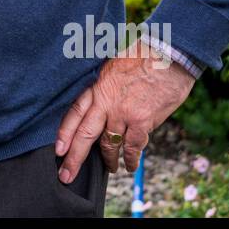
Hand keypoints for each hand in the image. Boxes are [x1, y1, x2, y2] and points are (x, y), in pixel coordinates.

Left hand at [54, 39, 195, 179]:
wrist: (170, 53)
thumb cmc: (145, 54)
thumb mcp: (115, 64)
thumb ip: (106, 83)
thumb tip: (103, 97)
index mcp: (98, 86)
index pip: (75, 112)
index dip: (64, 132)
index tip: (58, 149)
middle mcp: (106, 101)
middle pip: (84, 134)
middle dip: (74, 158)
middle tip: (66, 175)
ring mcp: (123, 112)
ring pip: (109, 144)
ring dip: (108, 160)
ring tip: (109, 169)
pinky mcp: (143, 121)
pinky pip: (133, 147)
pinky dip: (131, 159)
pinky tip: (130, 166)